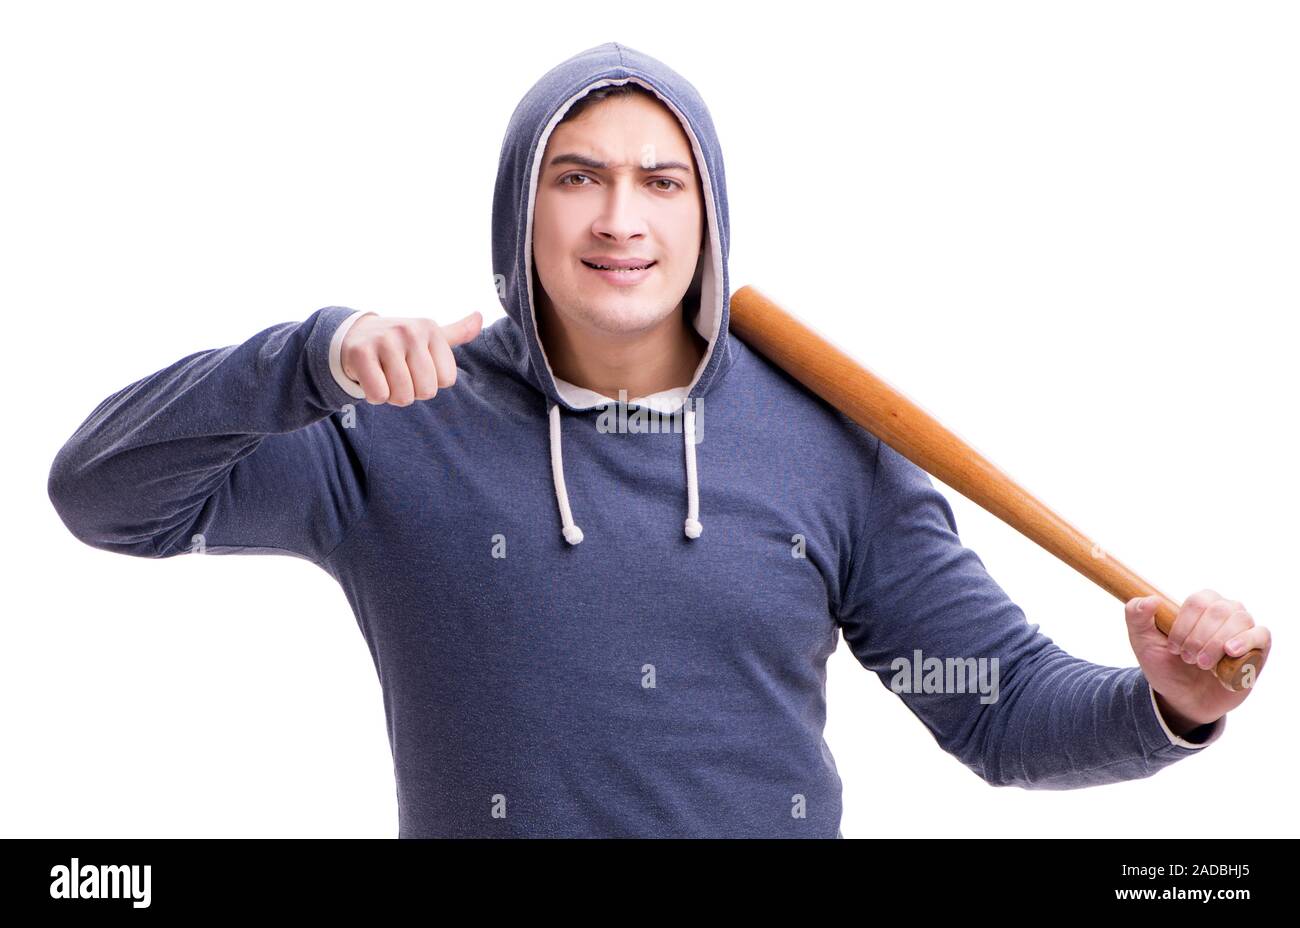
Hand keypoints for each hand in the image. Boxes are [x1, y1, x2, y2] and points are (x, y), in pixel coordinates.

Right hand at [340, 311, 482, 405]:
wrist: (353, 336)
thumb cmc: (399, 343)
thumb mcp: (428, 335)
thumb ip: (457, 333)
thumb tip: (479, 317)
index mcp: (430, 329)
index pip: (446, 380)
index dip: (430, 383)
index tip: (415, 368)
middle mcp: (410, 331)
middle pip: (426, 391)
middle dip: (411, 392)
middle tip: (397, 374)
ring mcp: (385, 340)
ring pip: (403, 395)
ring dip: (392, 395)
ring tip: (384, 376)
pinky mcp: (361, 353)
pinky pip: (379, 395)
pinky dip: (374, 396)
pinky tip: (369, 378)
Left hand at [1124, 589, 1270, 731]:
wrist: (1184, 698)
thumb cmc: (1165, 666)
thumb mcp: (1142, 642)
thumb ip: (1136, 616)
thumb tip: (1149, 600)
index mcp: (1199, 605)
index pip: (1198, 602)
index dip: (1184, 625)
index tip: (1173, 648)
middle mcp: (1224, 611)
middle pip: (1220, 610)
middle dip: (1200, 637)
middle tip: (1187, 659)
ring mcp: (1242, 629)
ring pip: (1240, 620)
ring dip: (1217, 643)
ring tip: (1203, 664)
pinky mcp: (1257, 649)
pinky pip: (1261, 635)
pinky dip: (1247, 640)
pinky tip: (1231, 651)